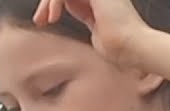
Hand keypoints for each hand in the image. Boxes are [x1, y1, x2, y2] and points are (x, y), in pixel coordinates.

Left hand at [33, 0, 149, 65]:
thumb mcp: (95, 28)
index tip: (43, 21)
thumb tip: (67, 17)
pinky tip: (52, 17)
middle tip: (39, 20)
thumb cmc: (117, 46)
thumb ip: (86, 16)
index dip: (53, 5)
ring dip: (48, 3)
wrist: (130, 47)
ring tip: (44, 20)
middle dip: (47, 3)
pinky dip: (55, 3)